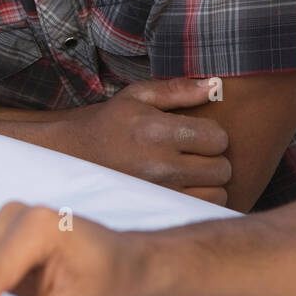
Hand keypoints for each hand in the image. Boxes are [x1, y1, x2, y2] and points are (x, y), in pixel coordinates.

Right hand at [63, 77, 230, 202]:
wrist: (74, 157)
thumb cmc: (110, 123)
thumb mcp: (137, 97)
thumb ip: (177, 90)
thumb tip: (214, 85)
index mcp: (157, 131)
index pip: (218, 138)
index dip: (213, 134)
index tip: (199, 134)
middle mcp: (159, 164)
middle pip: (221, 168)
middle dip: (214, 159)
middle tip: (196, 154)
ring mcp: (158, 192)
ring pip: (216, 193)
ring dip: (210, 183)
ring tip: (192, 172)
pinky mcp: (156, 210)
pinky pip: (200, 210)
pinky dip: (200, 200)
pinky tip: (185, 189)